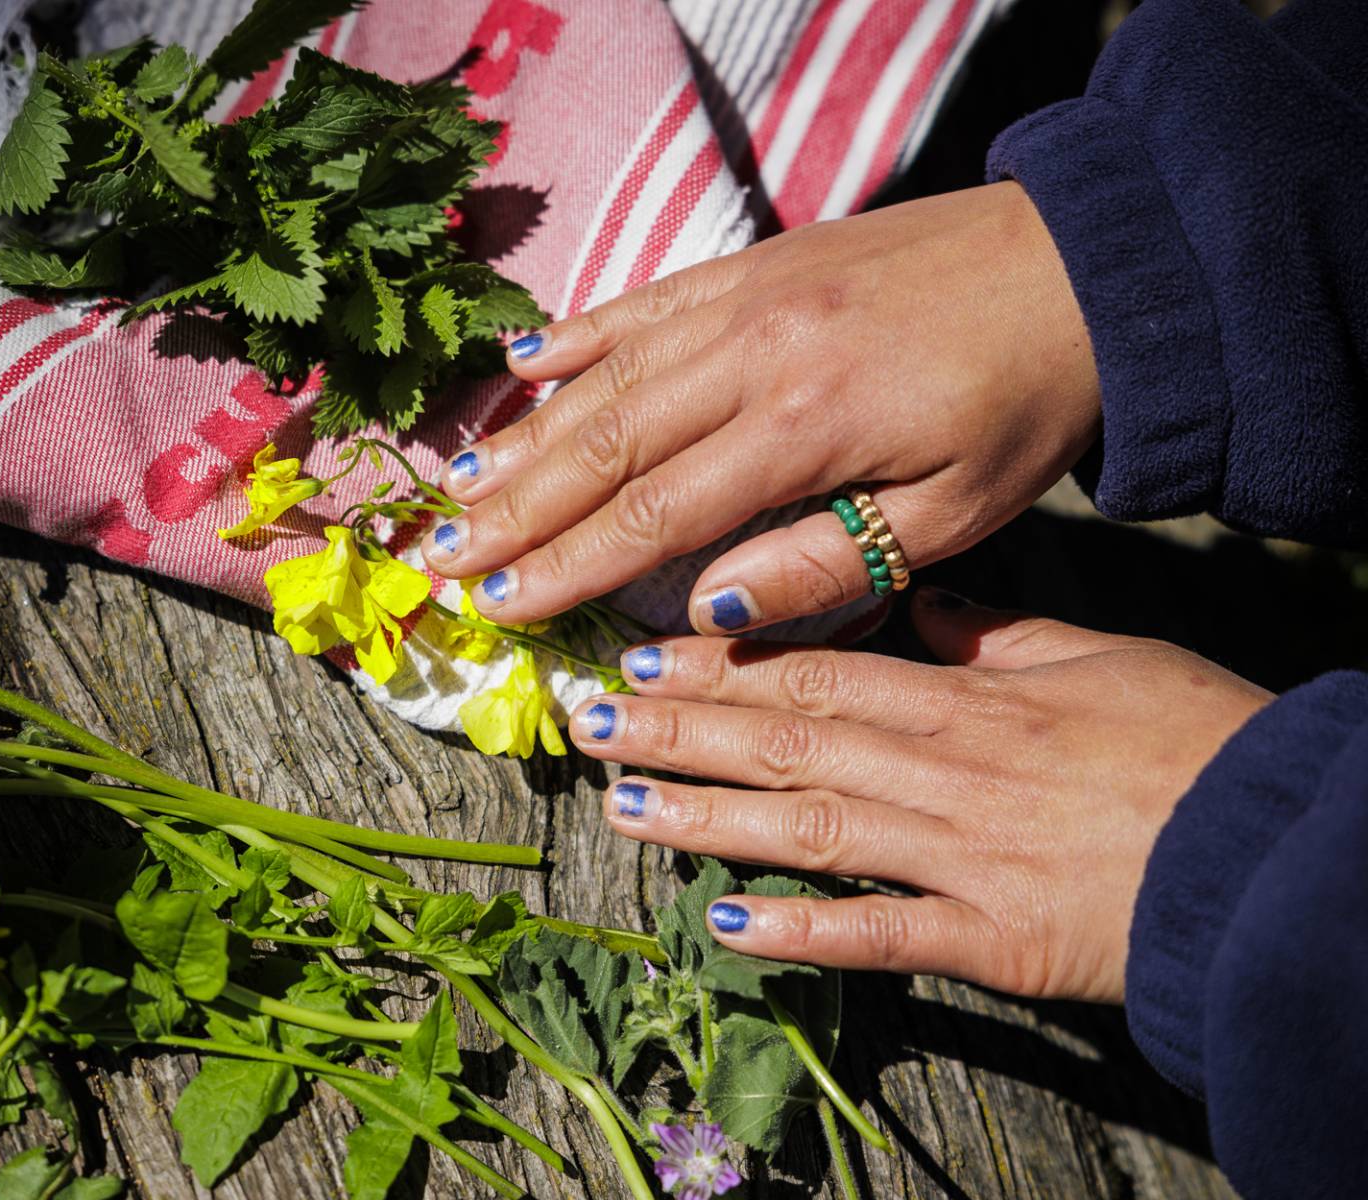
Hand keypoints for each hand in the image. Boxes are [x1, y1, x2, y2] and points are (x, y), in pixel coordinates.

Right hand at [421, 183, 1101, 632]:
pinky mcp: (753, 263)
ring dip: (527, 436)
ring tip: (460, 488)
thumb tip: (706, 610)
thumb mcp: (949, 515)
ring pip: (608, 374)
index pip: (655, 511)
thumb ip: (822, 564)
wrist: (1081, 263)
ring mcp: (746, 296)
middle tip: (445, 559)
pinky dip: (577, 338)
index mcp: (805, 427)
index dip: (566, 567)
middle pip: (605, 442)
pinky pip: (643, 303)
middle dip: (518, 510)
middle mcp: (754, 352)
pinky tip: (520, 369)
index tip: (498, 606)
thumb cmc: (1022, 405)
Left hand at [567, 589, 1270, 1001]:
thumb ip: (997, 636)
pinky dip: (800, 931)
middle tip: (587, 719)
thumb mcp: (1100, 658)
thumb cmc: (1196, 744)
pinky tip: (722, 925)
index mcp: (968, 699)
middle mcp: (944, 770)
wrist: (1277, 849)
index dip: (721, 666)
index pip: (819, 672)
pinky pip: (879, 935)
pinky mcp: (989, 939)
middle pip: (789, 742)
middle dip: (679, 729)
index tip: (643, 655)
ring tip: (618, 802)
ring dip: (706, 815)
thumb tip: (922, 602)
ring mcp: (960, 857)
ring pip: (808, 826)